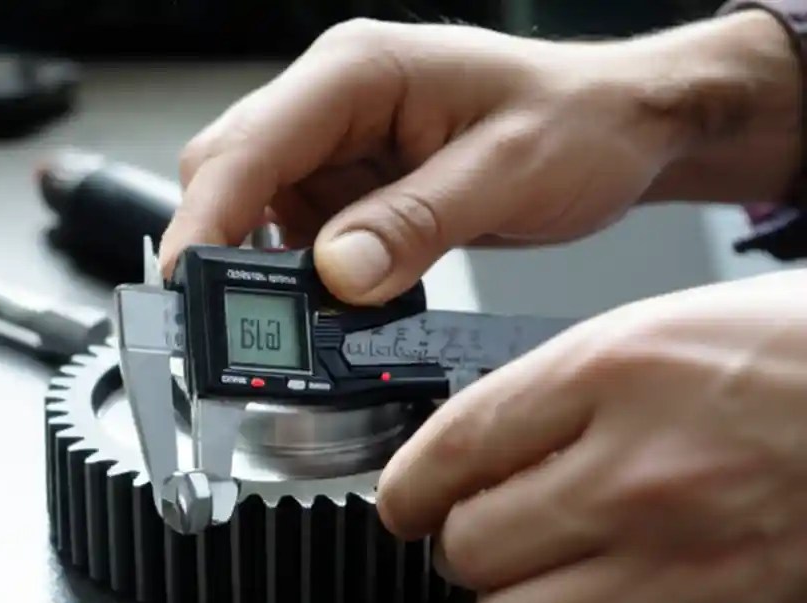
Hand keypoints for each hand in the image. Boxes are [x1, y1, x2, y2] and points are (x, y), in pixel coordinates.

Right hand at [159, 11, 798, 303]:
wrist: (622, 127)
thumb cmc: (581, 121)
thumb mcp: (507, 172)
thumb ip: (416, 224)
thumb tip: (337, 274)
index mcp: (357, 71)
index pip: (247, 144)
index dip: (205, 218)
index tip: (187, 284)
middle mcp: (331, 100)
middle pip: (228, 173)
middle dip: (220, 249)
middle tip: (236, 324)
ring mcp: (333, 143)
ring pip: (250, 208)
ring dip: (261, 269)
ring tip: (296, 322)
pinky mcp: (345, 184)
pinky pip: (292, 234)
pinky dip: (297, 277)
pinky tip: (330, 304)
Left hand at [376, 269, 806, 602]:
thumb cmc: (799, 360)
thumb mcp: (658, 335)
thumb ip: (553, 397)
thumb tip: (464, 458)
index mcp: (618, 377)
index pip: (451, 450)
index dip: (406, 488)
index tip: (407, 503)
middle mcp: (648, 477)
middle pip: (469, 554)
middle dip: (464, 547)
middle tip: (490, 535)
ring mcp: (697, 569)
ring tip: (553, 578)